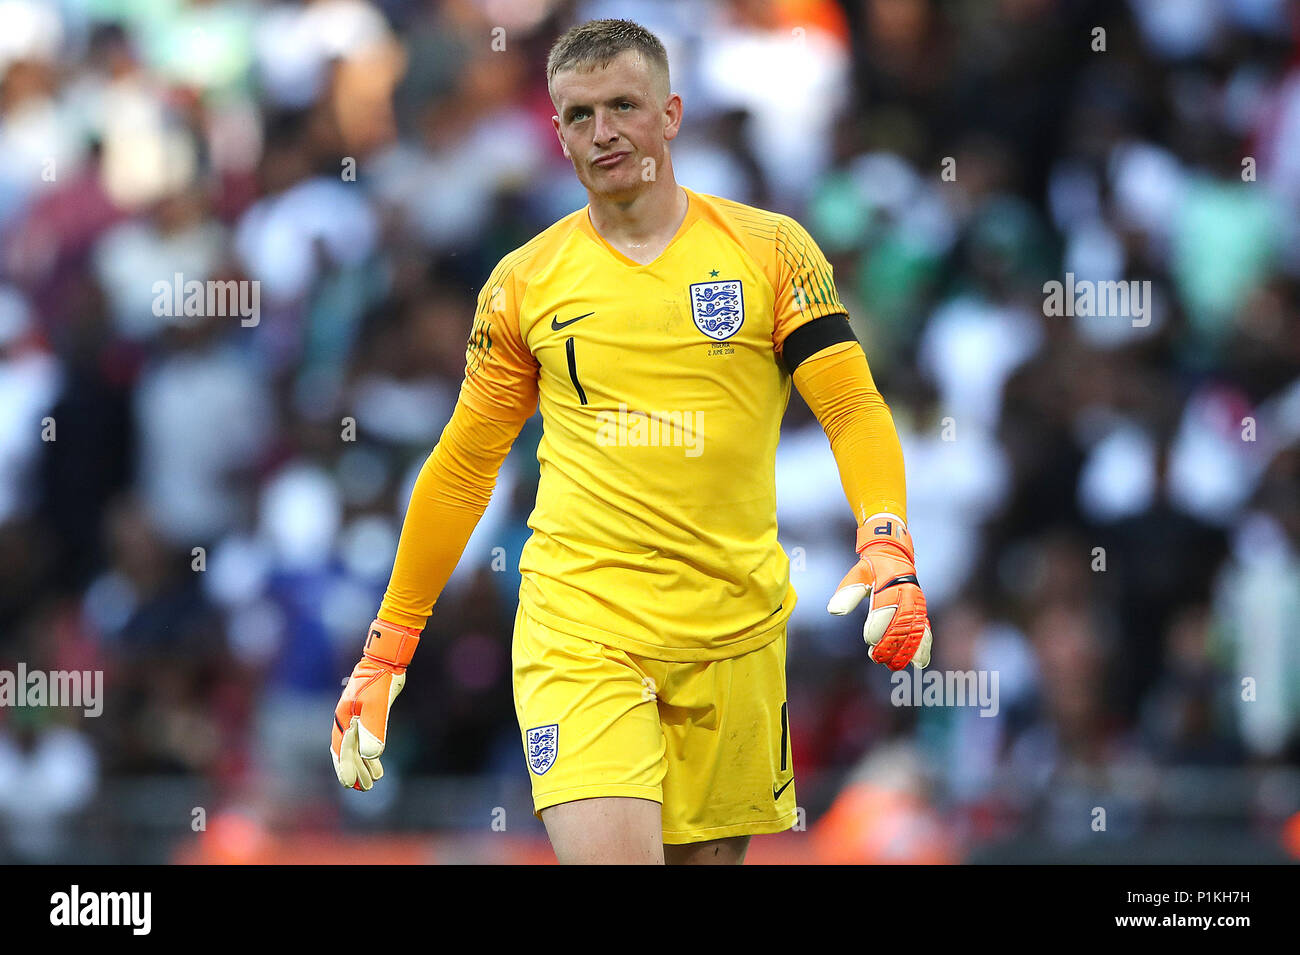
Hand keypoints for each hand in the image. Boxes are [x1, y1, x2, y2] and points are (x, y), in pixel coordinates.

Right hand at [331, 618, 420, 789]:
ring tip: (372, 782)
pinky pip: (364, 739)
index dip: (345, 767)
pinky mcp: (367, 714)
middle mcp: (346, 719)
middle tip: (364, 789)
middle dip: (354, 770)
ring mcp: (355, 716)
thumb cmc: (380, 680)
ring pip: (356, 747)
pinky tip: (378, 763)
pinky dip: (370, 753)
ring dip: (363, 764)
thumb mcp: (377, 704)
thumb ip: (374, 729)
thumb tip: (371, 756)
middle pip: (347, 751)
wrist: (386, 660)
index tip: (349, 784)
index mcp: (344, 718)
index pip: (341, 749)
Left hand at [826, 514, 931, 669]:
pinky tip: (919, 663)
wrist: (894, 555)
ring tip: (894, 665)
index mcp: (892, 584)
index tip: (869, 641)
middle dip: (890, 643)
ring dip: (906, 650)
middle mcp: (908, 595)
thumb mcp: (857, 575)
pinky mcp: (921, 612)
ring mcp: (917, 604)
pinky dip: (923, 647)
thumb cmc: (871, 569)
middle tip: (877, 658)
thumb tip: (834, 611)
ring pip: (915, 630)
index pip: (885, 609)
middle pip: (901, 623)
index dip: (878, 626)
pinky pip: (925, 630)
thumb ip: (848, 593)